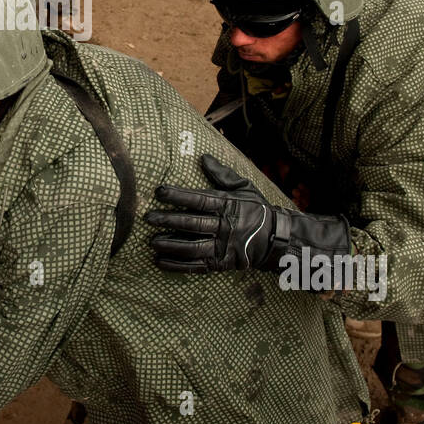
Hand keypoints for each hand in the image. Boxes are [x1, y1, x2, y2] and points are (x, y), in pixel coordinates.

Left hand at [144, 154, 274, 271]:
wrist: (276, 239)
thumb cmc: (256, 209)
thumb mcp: (244, 188)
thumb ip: (222, 174)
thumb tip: (203, 157)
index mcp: (228, 205)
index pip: (199, 199)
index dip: (178, 196)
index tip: (159, 191)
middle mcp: (224, 227)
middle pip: (192, 224)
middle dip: (168, 221)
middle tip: (147, 218)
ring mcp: (222, 248)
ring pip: (192, 247)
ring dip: (170, 245)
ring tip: (151, 242)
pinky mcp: (221, 264)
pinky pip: (196, 266)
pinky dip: (177, 265)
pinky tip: (159, 261)